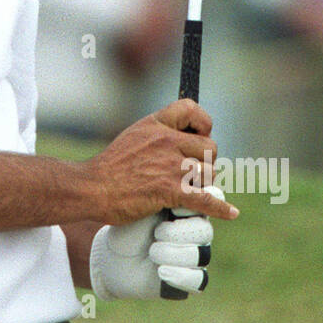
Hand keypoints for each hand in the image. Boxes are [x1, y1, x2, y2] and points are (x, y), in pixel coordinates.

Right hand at [84, 99, 236, 224]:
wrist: (92, 187)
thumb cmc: (111, 167)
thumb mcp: (133, 136)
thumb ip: (158, 133)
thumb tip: (185, 139)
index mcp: (156, 125)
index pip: (191, 109)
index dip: (202, 123)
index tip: (199, 136)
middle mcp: (166, 141)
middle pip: (209, 147)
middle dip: (206, 161)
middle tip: (193, 173)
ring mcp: (169, 165)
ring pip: (209, 173)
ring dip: (204, 184)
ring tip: (190, 191)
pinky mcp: (169, 190)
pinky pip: (205, 199)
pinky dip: (220, 208)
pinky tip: (231, 213)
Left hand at [89, 190, 223, 299]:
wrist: (109, 249)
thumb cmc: (124, 217)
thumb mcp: (143, 196)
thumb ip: (167, 186)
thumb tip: (190, 176)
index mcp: (188, 203)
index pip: (212, 198)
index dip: (199, 202)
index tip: (173, 209)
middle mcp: (194, 228)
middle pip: (206, 229)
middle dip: (181, 231)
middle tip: (158, 231)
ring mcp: (193, 253)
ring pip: (201, 254)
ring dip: (172, 251)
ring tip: (152, 249)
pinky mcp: (187, 276)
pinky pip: (198, 277)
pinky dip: (179, 273)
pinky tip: (162, 270)